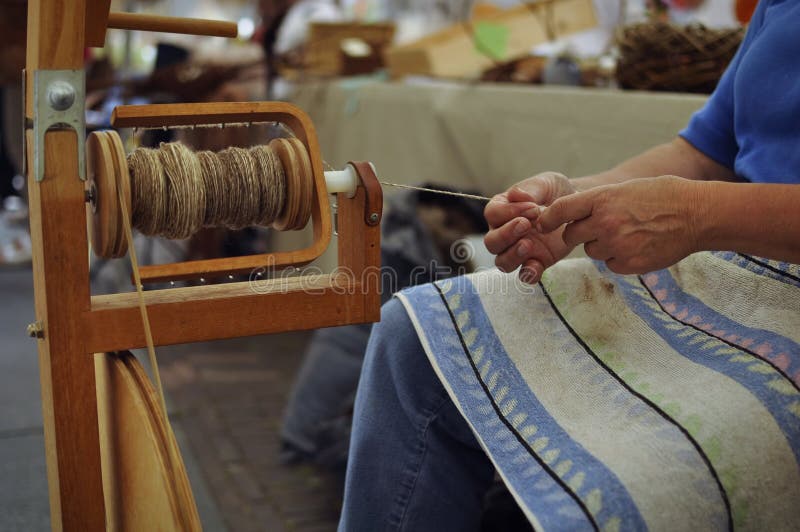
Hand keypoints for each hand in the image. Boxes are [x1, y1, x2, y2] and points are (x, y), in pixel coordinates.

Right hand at [484, 172, 576, 283]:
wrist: (578, 207)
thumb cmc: (556, 193)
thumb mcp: (545, 183)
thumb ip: (531, 189)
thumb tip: (517, 195)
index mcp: (502, 210)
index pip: (492, 214)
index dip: (507, 212)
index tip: (532, 207)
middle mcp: (505, 233)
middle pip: (491, 242)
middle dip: (506, 235)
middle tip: (526, 224)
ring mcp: (518, 250)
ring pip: (502, 262)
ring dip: (512, 256)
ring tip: (528, 244)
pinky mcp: (536, 262)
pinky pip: (525, 274)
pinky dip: (528, 274)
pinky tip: (537, 266)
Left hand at [537, 176, 703, 273]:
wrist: (696, 214)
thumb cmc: (662, 197)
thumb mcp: (626, 189)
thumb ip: (599, 203)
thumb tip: (574, 216)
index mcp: (603, 199)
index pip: (562, 210)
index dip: (549, 218)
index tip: (542, 224)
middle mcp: (605, 222)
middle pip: (571, 235)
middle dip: (578, 234)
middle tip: (597, 229)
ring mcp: (617, 245)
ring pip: (591, 251)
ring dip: (601, 246)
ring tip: (627, 234)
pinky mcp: (628, 264)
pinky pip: (610, 264)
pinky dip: (619, 259)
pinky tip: (638, 246)